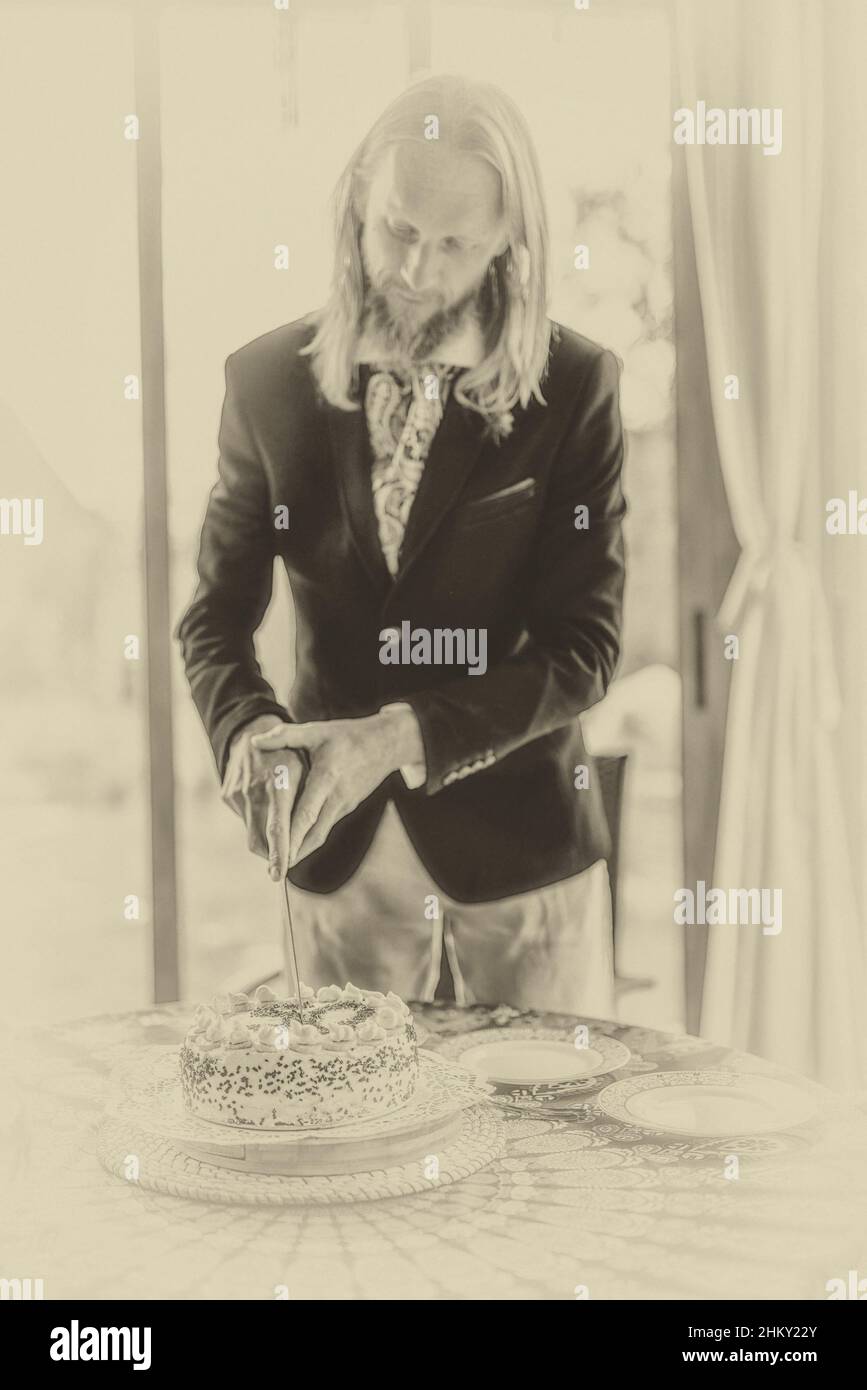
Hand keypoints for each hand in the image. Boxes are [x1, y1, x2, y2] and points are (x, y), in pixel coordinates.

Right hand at [221, 714, 307, 880]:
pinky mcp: (227, 797)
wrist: (252, 731)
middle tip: (285, 861)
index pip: (277, 827)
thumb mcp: (304, 770)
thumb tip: (305, 839)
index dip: (279, 852)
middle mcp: (254, 792)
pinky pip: (245, 820)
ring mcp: (237, 795)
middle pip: (259, 841)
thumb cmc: (289, 753)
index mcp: (278, 785)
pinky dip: (257, 822)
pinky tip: (265, 806)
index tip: (280, 874)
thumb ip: (305, 802)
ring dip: (265, 839)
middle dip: (272, 856)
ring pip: (251, 834)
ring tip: (279, 822)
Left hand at [250, 708, 422, 868]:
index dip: (294, 834)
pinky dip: (311, 839)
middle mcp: (336, 796)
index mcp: (326, 777)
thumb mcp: (316, 731)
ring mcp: (344, 804)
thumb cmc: (347, 736)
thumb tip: (254, 742)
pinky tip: (297, 847)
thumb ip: (285, 736)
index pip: (307, 811)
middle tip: (277, 871)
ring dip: (302, 850)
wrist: (386, 744)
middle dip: (296, 852)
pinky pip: (326, 826)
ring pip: (321, 833)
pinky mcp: (347, 807)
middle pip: (315, 831)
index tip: (281, 853)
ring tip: (282, 865)